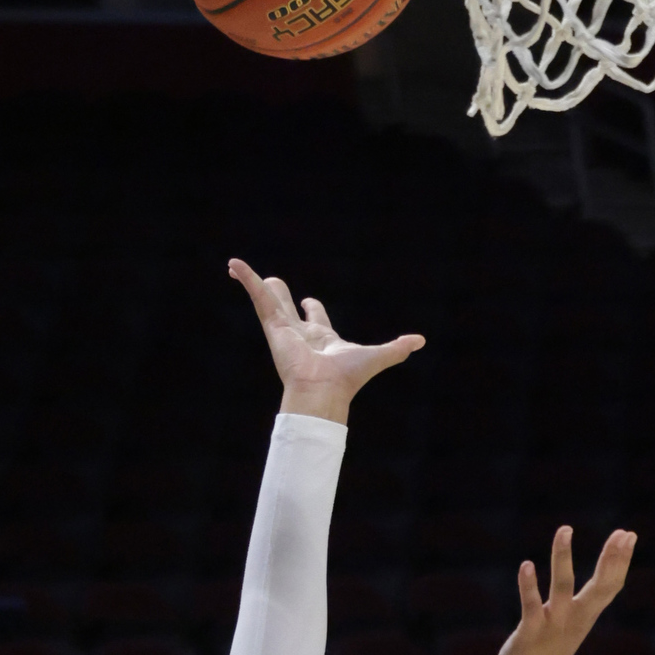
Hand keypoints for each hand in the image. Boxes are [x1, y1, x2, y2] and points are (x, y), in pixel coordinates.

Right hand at [228, 262, 423, 423]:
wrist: (324, 390)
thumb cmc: (347, 378)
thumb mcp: (377, 356)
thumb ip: (397, 349)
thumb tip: (421, 341)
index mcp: (322, 337)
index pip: (316, 318)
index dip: (314, 308)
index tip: (310, 301)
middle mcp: (300, 333)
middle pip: (287, 307)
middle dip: (281, 295)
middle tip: (273, 284)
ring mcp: (284, 329)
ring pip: (267, 299)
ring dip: (255, 283)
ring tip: (236, 266)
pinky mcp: (272, 325)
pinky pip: (257, 296)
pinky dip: (246, 279)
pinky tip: (234, 264)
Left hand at [493, 526, 635, 654]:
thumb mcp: (571, 626)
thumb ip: (581, 605)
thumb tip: (593, 587)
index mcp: (585, 617)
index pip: (610, 586)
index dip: (620, 561)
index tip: (629, 535)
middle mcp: (574, 619)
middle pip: (599, 586)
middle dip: (611, 559)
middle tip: (623, 533)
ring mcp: (553, 625)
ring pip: (562, 587)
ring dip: (563, 557)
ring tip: (565, 529)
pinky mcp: (530, 632)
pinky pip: (530, 605)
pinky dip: (529, 585)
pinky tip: (526, 564)